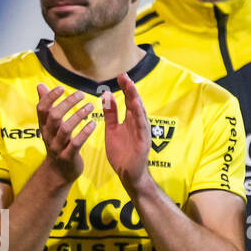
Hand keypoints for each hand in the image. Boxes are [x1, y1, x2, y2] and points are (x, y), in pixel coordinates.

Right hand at [35, 84, 95, 184]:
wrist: (58, 173)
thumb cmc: (56, 143)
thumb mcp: (49, 125)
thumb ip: (46, 106)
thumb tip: (40, 85)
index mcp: (44, 126)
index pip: (42, 109)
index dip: (50, 97)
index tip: (61, 88)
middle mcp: (48, 135)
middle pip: (54, 116)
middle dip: (67, 103)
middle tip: (81, 94)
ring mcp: (57, 147)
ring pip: (65, 128)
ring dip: (79, 115)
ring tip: (91, 106)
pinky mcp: (68, 156)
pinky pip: (76, 143)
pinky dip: (85, 132)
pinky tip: (93, 124)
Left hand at [102, 72, 151, 192]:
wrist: (127, 174)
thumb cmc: (121, 153)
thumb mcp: (112, 130)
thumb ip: (110, 114)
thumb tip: (107, 95)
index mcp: (130, 120)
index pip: (128, 100)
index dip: (125, 88)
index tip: (119, 75)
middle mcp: (138, 123)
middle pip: (135, 102)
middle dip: (130, 88)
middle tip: (123, 75)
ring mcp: (142, 132)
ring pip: (139, 112)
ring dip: (135, 98)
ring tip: (130, 86)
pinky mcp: (144, 141)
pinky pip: (142, 126)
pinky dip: (140, 115)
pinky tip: (136, 106)